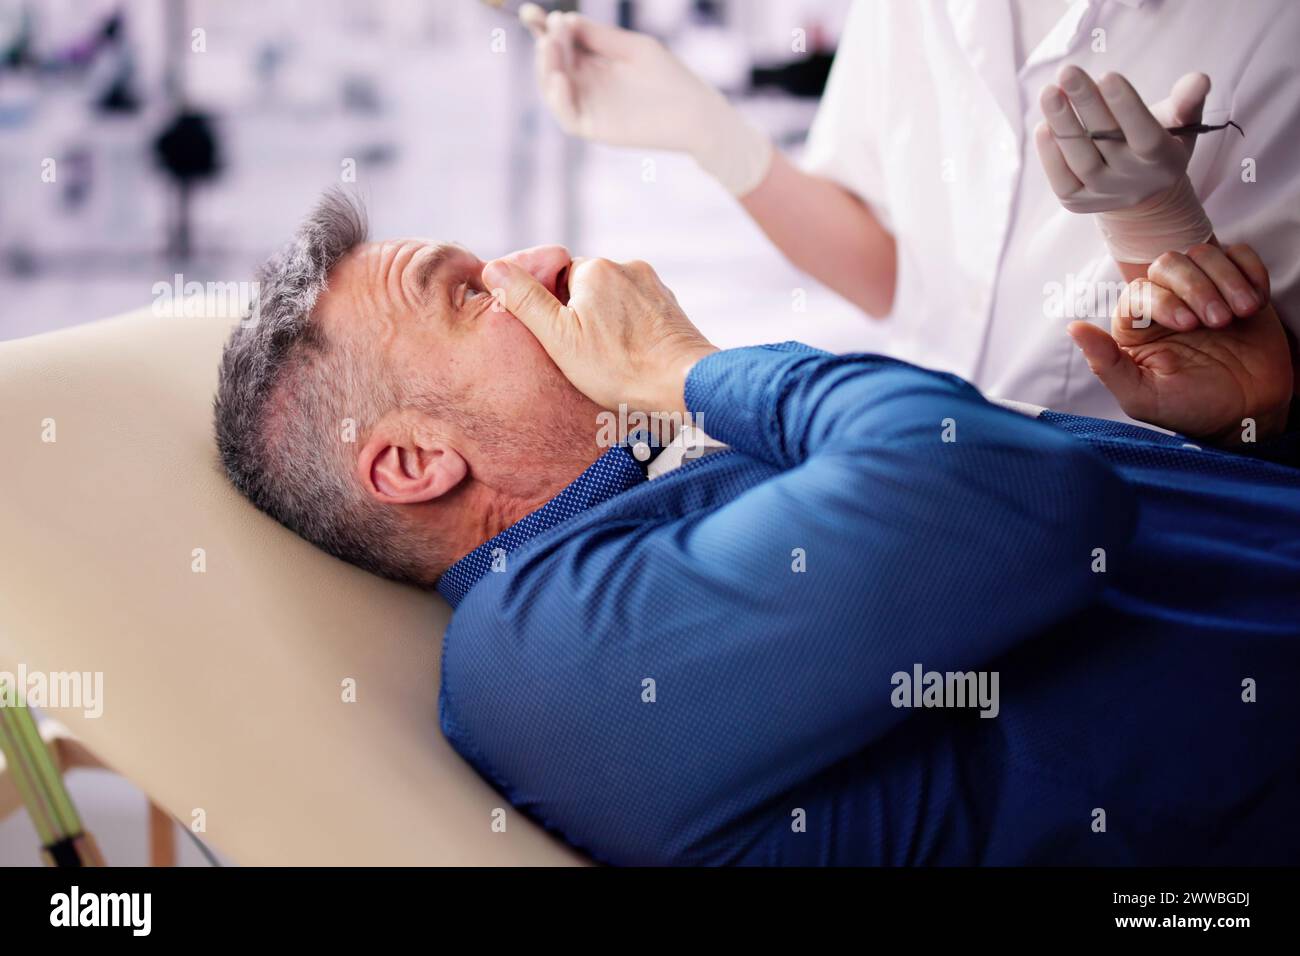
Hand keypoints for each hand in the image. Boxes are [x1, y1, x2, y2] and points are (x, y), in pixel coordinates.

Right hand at [482, 255, 717, 415]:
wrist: (685, 384)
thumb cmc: (620, 368)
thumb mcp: (559, 338)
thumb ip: (525, 301)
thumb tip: (492, 267)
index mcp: (595, 269)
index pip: (557, 281)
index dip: (553, 312)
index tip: (559, 341)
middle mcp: (627, 267)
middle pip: (586, 291)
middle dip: (581, 318)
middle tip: (584, 357)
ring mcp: (653, 287)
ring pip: (614, 303)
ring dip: (607, 326)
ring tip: (610, 361)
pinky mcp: (671, 308)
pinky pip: (638, 315)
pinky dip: (631, 333)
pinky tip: (631, 358)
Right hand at [521, 4, 770, 194]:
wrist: (695, 113)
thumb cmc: (670, 77)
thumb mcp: (632, 48)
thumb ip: (600, 37)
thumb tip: (565, 19)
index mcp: (594, 61)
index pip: (562, 43)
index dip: (543, 29)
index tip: (530, 13)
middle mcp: (587, 83)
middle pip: (553, 63)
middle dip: (545, 45)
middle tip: (549, 29)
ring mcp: (589, 106)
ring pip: (554, 88)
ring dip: (547, 68)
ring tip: (549, 46)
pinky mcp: (595, 128)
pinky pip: (567, 115)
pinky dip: (559, 98)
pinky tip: (561, 78)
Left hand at [1034, 67, 1213, 261]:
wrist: (1141, 193)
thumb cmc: (1162, 144)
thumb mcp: (1182, 124)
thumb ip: (1187, 101)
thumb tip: (1198, 78)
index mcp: (1164, 160)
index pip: (1145, 133)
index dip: (1126, 106)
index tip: (1107, 75)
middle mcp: (1133, 180)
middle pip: (1106, 140)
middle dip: (1086, 103)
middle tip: (1067, 72)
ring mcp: (1103, 194)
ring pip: (1080, 160)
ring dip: (1062, 125)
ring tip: (1050, 93)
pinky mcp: (1077, 202)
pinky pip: (1061, 178)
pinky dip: (1049, 154)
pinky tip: (1043, 125)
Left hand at [1069, 243, 1292, 444]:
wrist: (1247, 415)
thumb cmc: (1189, 409)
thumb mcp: (1141, 396)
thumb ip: (1106, 363)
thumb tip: (1073, 328)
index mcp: (1136, 325)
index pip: (1140, 289)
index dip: (1164, 300)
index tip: (1190, 326)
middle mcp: (1166, 303)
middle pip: (1169, 263)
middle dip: (1196, 288)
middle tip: (1219, 322)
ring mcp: (1203, 292)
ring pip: (1204, 255)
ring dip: (1225, 279)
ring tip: (1241, 313)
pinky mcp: (1239, 287)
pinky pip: (1240, 255)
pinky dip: (1249, 270)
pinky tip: (1255, 301)